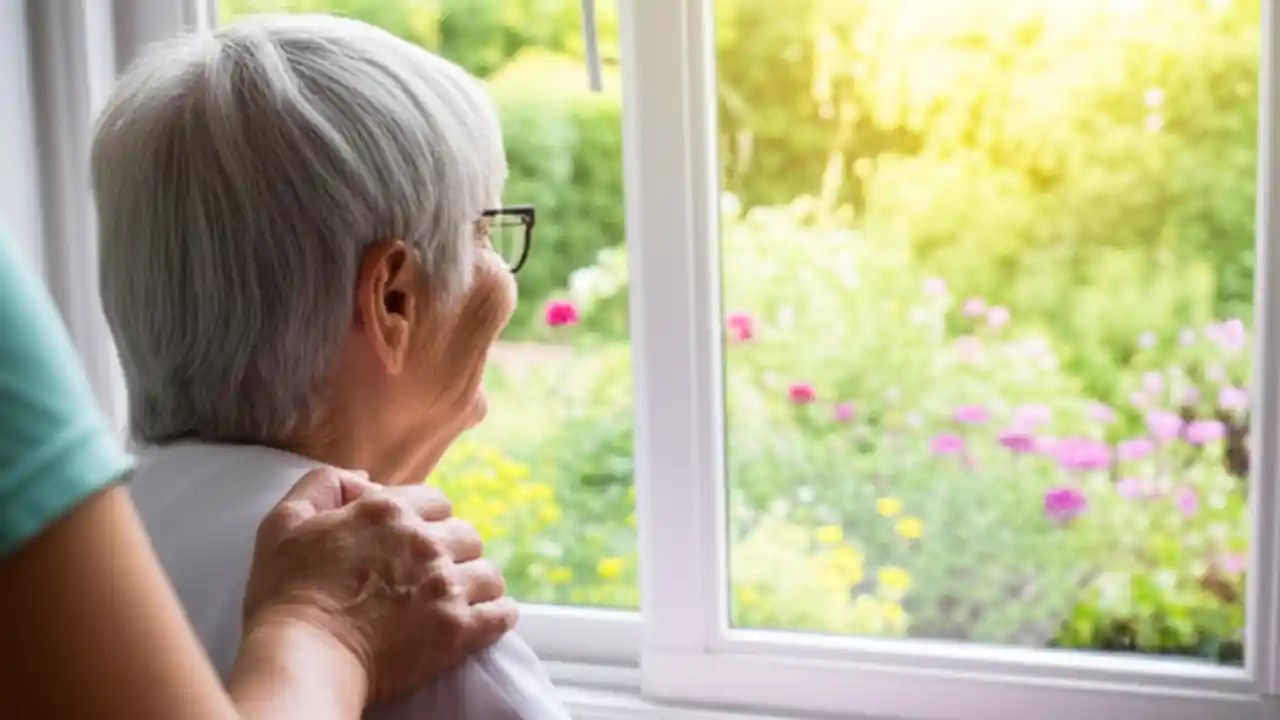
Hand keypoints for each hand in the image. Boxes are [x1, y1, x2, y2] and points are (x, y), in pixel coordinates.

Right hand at [241, 467, 517, 701]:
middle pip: (467, 535)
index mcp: (388, 512)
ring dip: (476, 583)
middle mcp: (425, 542)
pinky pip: (501, 614)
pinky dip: (497, 616)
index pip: (435, 502)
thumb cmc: (287, 593)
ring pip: (488, 573)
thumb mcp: (285, 522)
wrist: (303, 656)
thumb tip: (364, 478)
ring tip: (457, 598)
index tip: (413, 542)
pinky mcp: (458, 630)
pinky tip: (483, 621)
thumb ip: (324, 485)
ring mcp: (446, 586)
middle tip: (433, 573)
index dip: (426, 520)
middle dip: (454, 550)